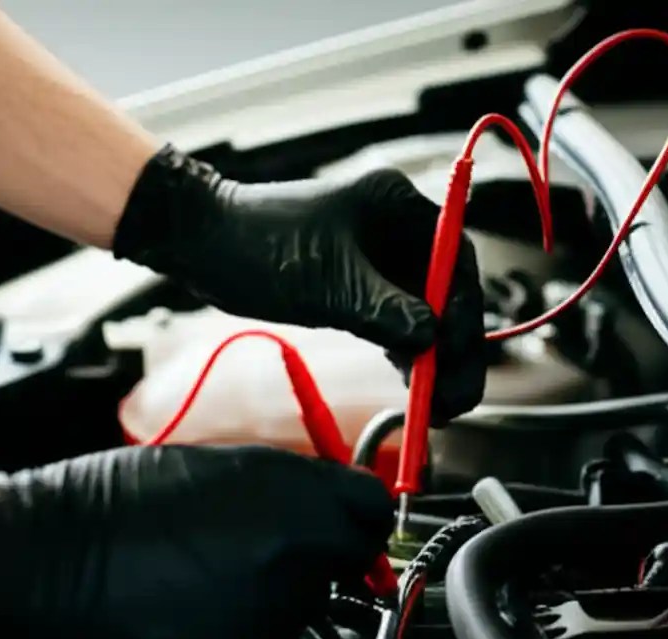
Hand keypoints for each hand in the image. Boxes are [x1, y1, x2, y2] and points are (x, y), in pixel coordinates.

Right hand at [0, 445, 391, 638]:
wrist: (40, 561)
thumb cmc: (112, 500)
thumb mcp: (216, 465)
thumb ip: (289, 484)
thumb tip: (330, 499)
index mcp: (296, 505)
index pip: (372, 513)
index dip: (355, 515)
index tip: (340, 519)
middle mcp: (293, 569)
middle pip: (338, 566)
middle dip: (308, 554)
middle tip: (248, 540)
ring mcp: (265, 628)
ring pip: (299, 611)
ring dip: (270, 594)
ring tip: (202, 569)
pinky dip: (236, 629)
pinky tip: (187, 602)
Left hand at [113, 145, 485, 424]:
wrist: (204, 243)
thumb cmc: (258, 244)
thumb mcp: (328, 283)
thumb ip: (384, 311)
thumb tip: (430, 339)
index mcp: (396, 204)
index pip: (455, 260)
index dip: (464, 313)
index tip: (459, 356)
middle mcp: (395, 225)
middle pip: (447, 290)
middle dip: (455, 346)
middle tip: (459, 397)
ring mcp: (378, 254)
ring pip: (425, 311)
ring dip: (433, 357)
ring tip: (441, 406)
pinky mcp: (359, 281)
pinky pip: (397, 319)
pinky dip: (406, 352)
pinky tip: (415, 385)